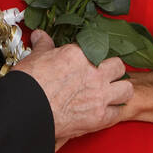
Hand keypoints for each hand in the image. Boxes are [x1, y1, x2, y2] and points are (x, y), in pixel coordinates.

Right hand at [12, 30, 133, 149]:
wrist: (25, 110)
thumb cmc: (28, 84)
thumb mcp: (35, 57)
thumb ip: (43, 45)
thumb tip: (40, 35)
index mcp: (80, 54)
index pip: (99, 50)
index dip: (96, 58)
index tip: (92, 63)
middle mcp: (94, 72)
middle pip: (119, 67)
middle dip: (113, 72)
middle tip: (104, 78)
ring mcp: (100, 95)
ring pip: (126, 89)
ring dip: (119, 91)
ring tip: (109, 94)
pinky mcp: (99, 117)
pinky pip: (118, 113)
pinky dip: (112, 113)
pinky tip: (104, 112)